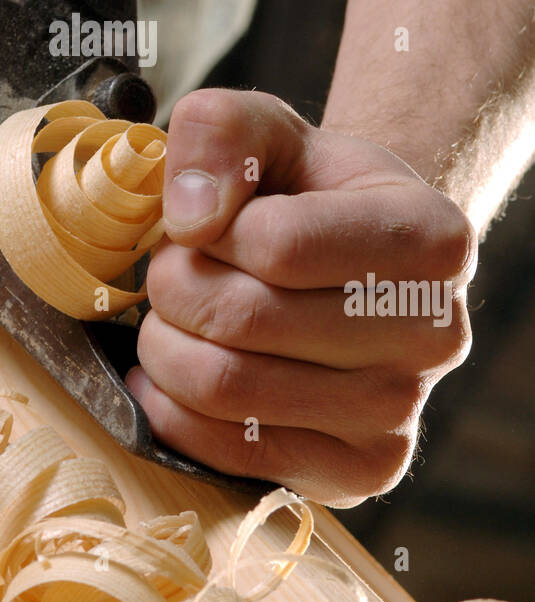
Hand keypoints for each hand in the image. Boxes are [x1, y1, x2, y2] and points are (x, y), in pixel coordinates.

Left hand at [126, 89, 476, 506]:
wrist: (346, 264)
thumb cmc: (304, 191)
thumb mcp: (266, 131)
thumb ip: (220, 133)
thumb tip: (190, 218)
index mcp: (433, 237)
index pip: (275, 245)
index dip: (210, 229)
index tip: (209, 222)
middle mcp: (436, 332)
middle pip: (243, 319)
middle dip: (173, 286)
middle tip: (171, 269)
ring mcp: (401, 411)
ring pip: (225, 389)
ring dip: (164, 346)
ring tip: (175, 316)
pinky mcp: (360, 470)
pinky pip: (230, 453)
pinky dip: (172, 409)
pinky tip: (179, 369)